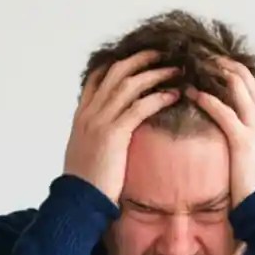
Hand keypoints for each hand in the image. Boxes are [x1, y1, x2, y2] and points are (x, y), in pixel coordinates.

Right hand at [64, 50, 179, 203]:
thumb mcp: (89, 151)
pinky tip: (173, 94)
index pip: (98, 77)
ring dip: (154, 73)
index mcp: (83, 115)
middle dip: (140, 59)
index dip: (120, 63)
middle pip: (115, 73)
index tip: (141, 57)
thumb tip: (116, 132)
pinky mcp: (113, 135)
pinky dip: (157, 97)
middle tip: (163, 53)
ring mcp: (99, 121)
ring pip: (128, 85)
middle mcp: (89, 112)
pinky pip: (138, 108)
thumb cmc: (90, 182)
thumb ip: (99, 135)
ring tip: (176, 68)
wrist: (79, 200)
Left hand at [186, 58, 254, 207]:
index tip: (217, 65)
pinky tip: (191, 92)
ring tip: (194, 66)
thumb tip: (237, 134)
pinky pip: (223, 110)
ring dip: (215, 72)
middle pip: (247, 78)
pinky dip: (207, 98)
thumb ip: (254, 140)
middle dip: (224, 63)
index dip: (237, 72)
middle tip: (201, 56)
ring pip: (237, 86)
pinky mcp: (243, 140)